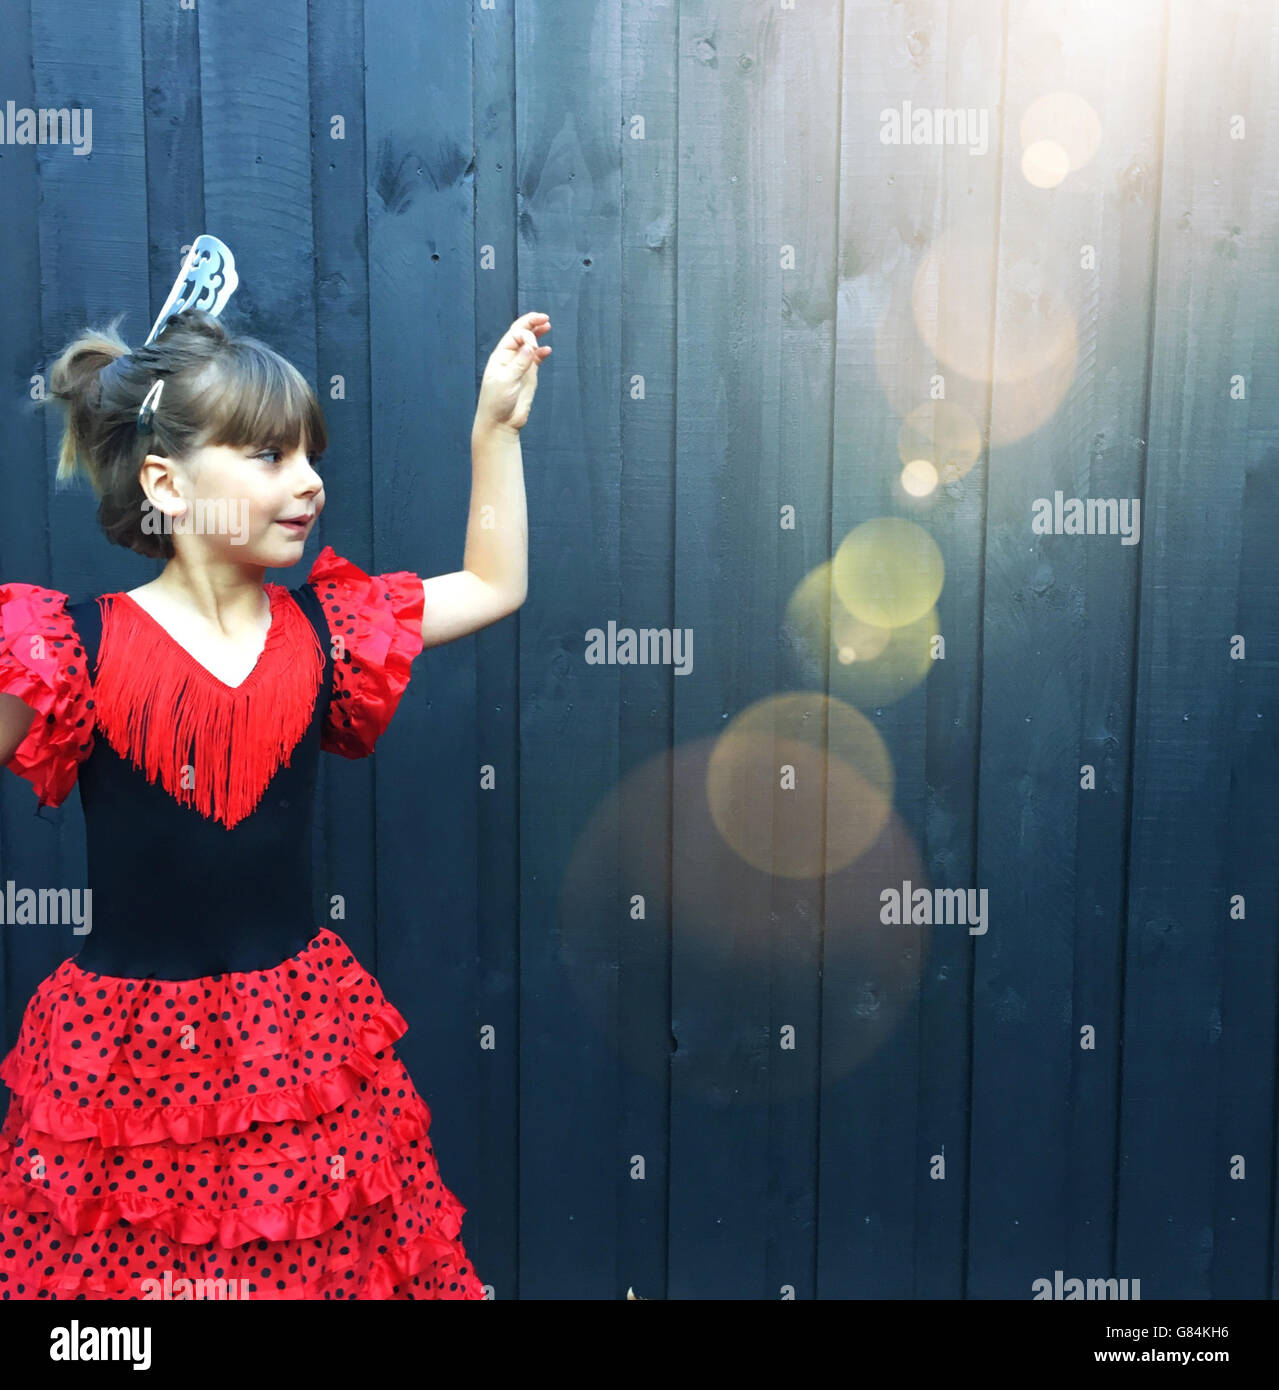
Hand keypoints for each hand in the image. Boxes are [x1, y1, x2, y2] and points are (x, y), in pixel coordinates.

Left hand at [475, 312, 550, 432]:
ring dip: (537, 334)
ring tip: (547, 325)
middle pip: (521, 334)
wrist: (500, 423)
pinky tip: (548, 350)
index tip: (534, 345)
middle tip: (544, 318)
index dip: (526, 333)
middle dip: (531, 324)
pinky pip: (536, 359)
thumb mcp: (506, 381)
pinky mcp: (528, 376)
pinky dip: (542, 352)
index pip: (514, 334)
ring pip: (529, 345)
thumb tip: (530, 345)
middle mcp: (510, 358)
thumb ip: (519, 363)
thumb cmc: (496, 402)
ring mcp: (520, 366)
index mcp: (501, 356)